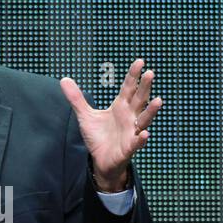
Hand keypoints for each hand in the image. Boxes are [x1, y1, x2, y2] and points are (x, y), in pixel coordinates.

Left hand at [59, 58, 160, 190]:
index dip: (134, 75)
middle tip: (150, 73)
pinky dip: (141, 139)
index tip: (140, 61)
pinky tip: (145, 134)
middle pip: (139, 99)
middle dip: (145, 87)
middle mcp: (129, 117)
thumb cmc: (98, 137)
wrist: (100, 161)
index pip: (129, 88)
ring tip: (158, 100)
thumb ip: (76, 98)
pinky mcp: (128, 148)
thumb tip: (64, 79)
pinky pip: (136, 142)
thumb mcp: (85, 116)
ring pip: (144, 120)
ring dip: (151, 111)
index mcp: (121, 107)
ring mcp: (131, 132)